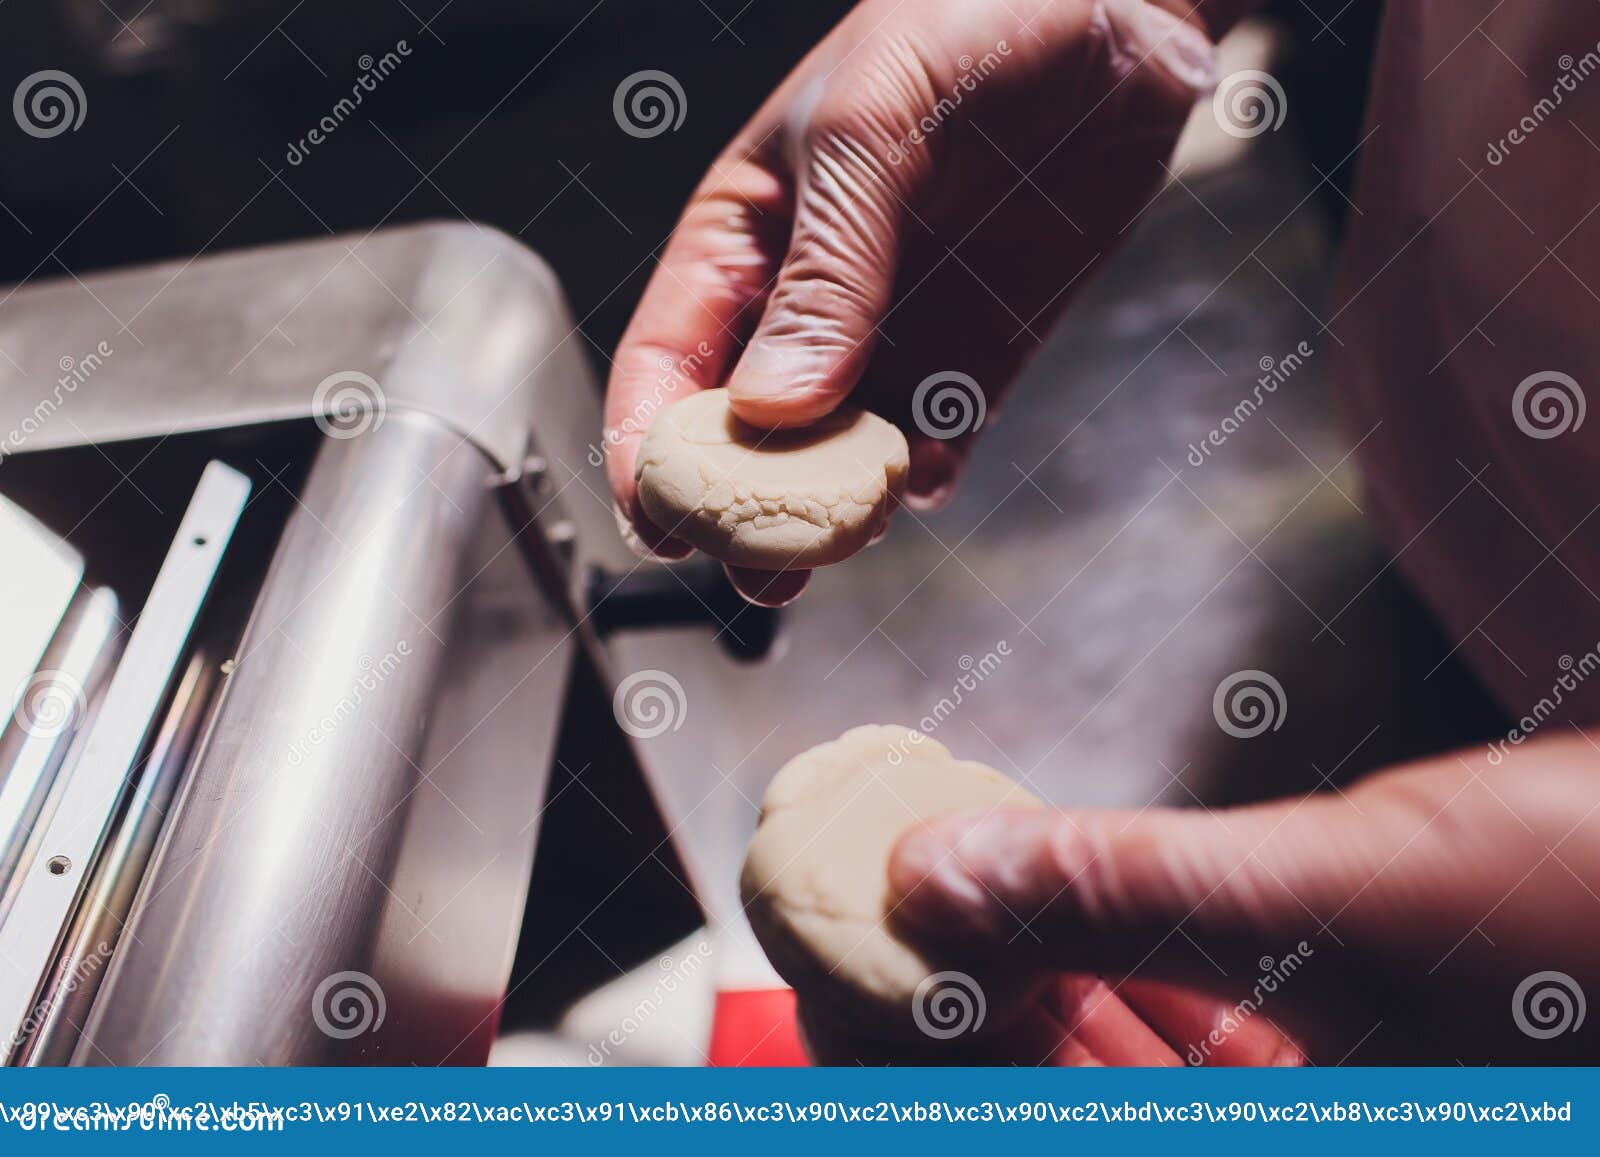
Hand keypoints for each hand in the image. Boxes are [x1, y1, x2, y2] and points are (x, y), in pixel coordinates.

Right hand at [603, 0, 1217, 603]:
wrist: (1112, 9)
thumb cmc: (966, 19)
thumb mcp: (870, 124)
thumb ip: (826, 267)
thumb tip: (776, 408)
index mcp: (744, 238)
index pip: (665, 361)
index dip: (649, 449)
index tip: (661, 523)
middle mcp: (805, 301)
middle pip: (745, 435)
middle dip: (742, 507)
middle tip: (759, 561)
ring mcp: (890, 335)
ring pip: (837, 456)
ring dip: (834, 511)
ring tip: (845, 536)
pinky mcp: (974, 355)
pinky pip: (934, 440)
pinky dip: (923, 476)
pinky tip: (926, 480)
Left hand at [878, 733, 1599, 1063]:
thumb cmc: (1594, 905)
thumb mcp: (1350, 890)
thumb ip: (1128, 888)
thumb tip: (935, 877)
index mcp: (1291, 1122)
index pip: (1031, 1117)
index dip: (915, 1068)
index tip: (828, 988)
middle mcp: (1298, 1115)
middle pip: (1060, 1096)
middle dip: (957, 1028)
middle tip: (863, 932)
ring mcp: (1319, 1091)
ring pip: (1121, 1073)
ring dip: (1029, 1005)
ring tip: (943, 914)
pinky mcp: (1335, 1063)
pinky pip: (1193, 1046)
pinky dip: (1123, 993)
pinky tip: (1079, 932)